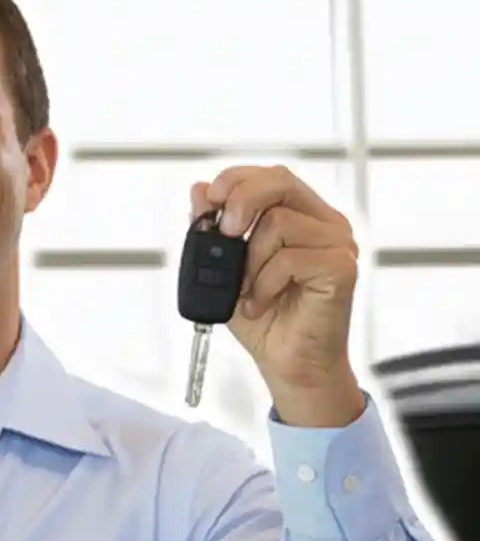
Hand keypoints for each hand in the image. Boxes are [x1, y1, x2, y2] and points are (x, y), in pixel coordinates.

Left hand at [191, 165, 365, 427]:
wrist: (288, 364)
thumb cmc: (263, 317)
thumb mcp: (225, 268)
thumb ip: (212, 230)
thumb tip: (198, 190)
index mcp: (301, 216)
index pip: (271, 176)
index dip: (237, 178)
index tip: (211, 198)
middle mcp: (324, 224)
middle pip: (280, 182)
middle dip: (241, 201)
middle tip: (225, 233)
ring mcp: (337, 244)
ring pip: (279, 223)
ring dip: (249, 261)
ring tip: (248, 291)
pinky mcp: (342, 268)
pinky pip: (290, 259)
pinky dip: (263, 284)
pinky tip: (260, 304)